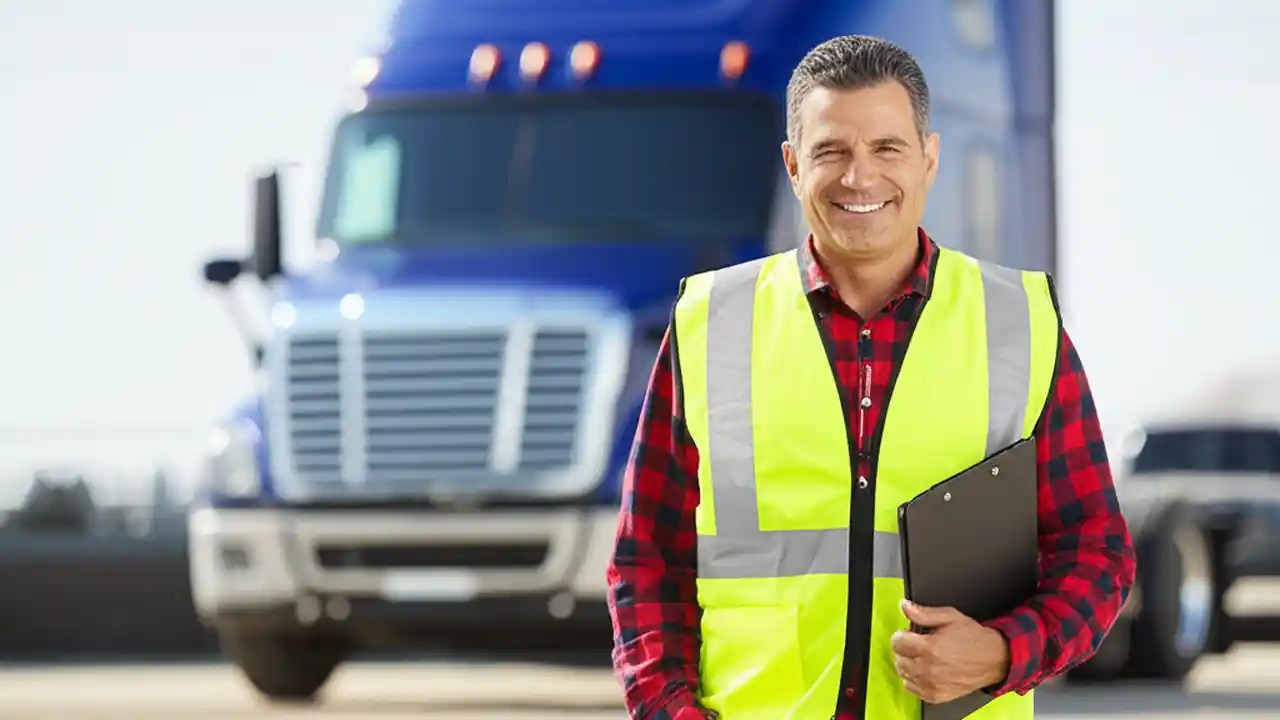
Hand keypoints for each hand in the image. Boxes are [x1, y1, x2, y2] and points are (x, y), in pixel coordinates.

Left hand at [891, 600, 1009, 703]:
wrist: (994, 659)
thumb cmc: (974, 638)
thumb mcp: (950, 617)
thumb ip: (924, 613)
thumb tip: (905, 606)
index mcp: (930, 648)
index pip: (897, 642)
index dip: (901, 634)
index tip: (908, 633)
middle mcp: (928, 669)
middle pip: (898, 658)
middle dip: (904, 648)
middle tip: (916, 644)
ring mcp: (931, 684)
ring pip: (903, 673)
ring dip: (907, 663)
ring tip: (921, 656)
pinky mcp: (936, 695)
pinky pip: (911, 688)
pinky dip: (913, 679)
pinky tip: (924, 670)